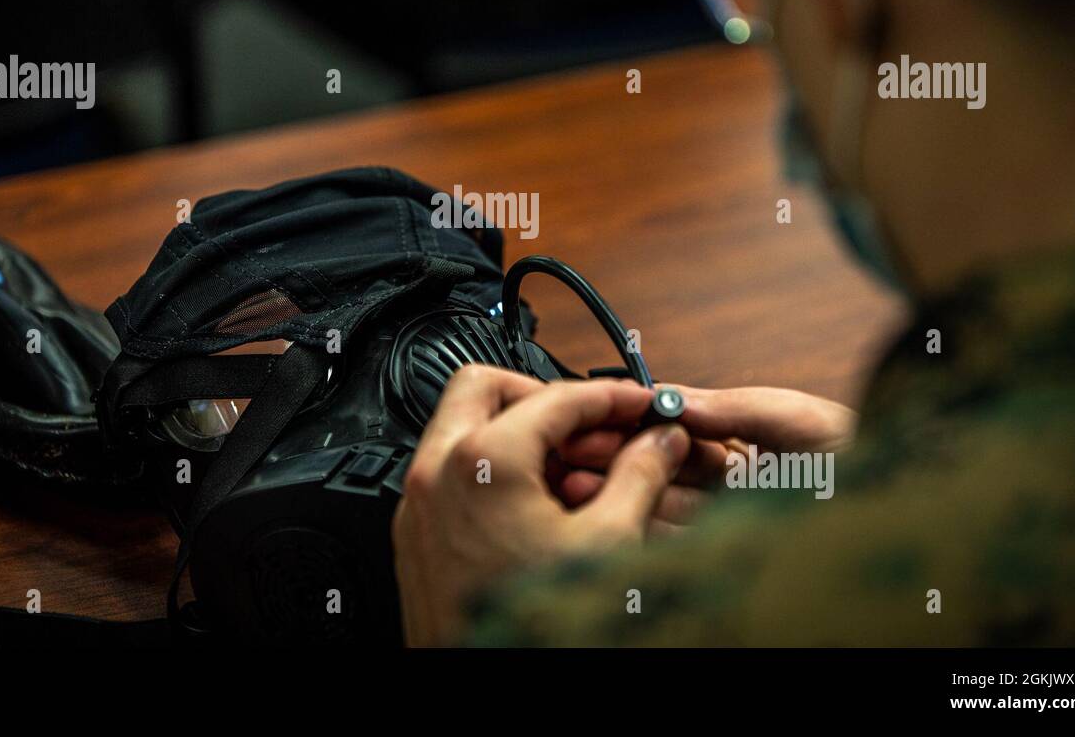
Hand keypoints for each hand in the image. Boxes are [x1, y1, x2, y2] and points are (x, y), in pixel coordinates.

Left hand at [392, 365, 691, 646]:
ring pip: (461, 428)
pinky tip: (537, 508)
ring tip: (570, 472)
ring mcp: (420, 504)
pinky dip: (490, 470)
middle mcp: (437, 472)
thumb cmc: (531, 632)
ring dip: (515, 432)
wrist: (484, 688)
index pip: (557, 396)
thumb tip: (659, 441)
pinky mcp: (416, 535)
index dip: (611, 397)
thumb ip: (640, 476)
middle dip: (544, 396)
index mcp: (484, 461)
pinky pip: (449, 474)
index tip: (639, 407)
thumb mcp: (608, 543)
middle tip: (588, 424)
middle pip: (487, 387)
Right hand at [548, 385, 855, 520]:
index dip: (633, 422)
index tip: (597, 416)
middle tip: (571, 449)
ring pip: (662, 502)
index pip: (674, 429)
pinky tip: (614, 509)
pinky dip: (644, 521)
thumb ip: (731, 407)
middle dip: (615, 456)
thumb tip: (673, 396)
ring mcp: (733, 515)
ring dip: (620, 489)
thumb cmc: (863, 451)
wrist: (903, 503)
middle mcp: (734, 479)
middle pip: (660, 466)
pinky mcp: (734, 545)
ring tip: (577, 478)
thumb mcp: (792, 416)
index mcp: (744, 440)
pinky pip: (681, 538)